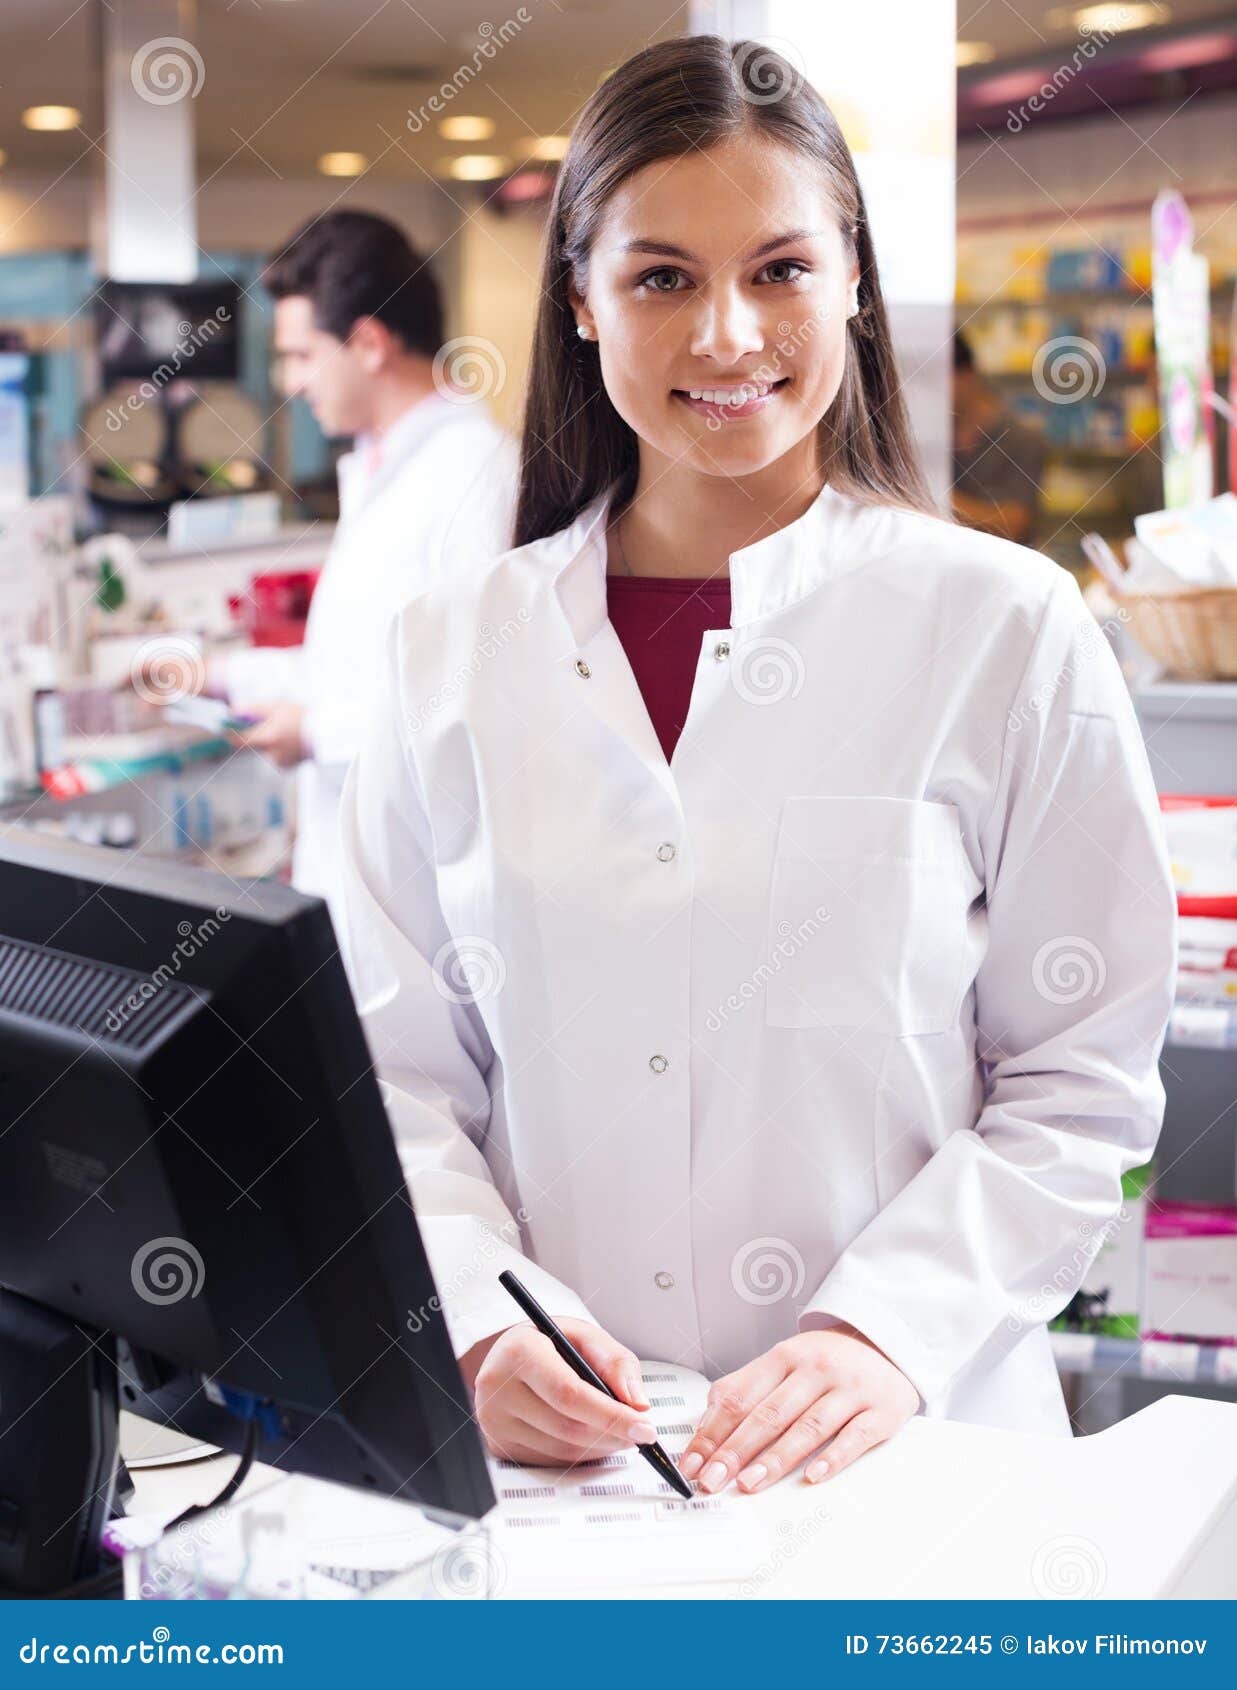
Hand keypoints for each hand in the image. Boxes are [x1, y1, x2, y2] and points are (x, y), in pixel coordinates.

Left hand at [231, 700, 306, 767]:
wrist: (325, 733)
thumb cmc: (302, 717)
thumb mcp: (276, 707)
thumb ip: (253, 709)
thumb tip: (233, 712)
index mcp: (268, 738)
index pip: (240, 740)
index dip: (231, 735)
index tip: (226, 730)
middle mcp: (271, 753)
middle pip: (253, 744)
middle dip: (256, 735)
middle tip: (268, 724)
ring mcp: (278, 761)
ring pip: (265, 750)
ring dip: (270, 742)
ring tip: (286, 732)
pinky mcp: (285, 766)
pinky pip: (274, 756)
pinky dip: (279, 750)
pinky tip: (291, 742)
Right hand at [460, 1318, 658, 1467]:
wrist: (510, 1356)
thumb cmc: (551, 1344)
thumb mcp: (586, 1337)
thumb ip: (617, 1363)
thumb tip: (637, 1403)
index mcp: (519, 1351)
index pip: (569, 1394)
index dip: (611, 1415)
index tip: (644, 1427)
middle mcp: (497, 1387)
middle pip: (568, 1427)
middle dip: (612, 1434)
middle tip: (640, 1431)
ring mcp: (493, 1421)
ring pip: (562, 1450)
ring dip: (600, 1447)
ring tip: (617, 1431)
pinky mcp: (498, 1446)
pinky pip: (551, 1461)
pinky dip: (580, 1455)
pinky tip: (589, 1436)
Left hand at [679, 1326, 920, 1493]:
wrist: (886, 1343)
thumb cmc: (827, 1361)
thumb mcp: (784, 1361)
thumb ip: (745, 1388)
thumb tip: (706, 1427)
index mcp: (785, 1356)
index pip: (740, 1396)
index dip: (713, 1432)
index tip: (694, 1462)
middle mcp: (816, 1369)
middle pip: (769, 1414)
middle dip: (736, 1451)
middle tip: (713, 1480)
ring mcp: (850, 1389)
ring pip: (808, 1427)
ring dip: (776, 1459)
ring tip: (750, 1483)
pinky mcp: (881, 1411)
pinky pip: (855, 1437)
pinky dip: (833, 1458)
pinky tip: (813, 1476)